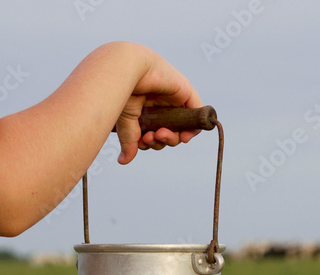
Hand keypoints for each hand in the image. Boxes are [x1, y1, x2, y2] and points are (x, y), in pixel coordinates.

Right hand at [115, 47, 202, 164]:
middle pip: (168, 135)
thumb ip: (129, 141)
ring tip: (162, 135)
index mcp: (145, 111)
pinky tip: (184, 137)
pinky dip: (192, 130)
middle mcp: (161, 107)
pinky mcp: (186, 94)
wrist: (130, 68)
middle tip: (152, 138)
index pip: (153, 135)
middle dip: (161, 141)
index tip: (143, 142)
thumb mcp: (126, 121)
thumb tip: (124, 161)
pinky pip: (196, 117)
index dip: (150, 143)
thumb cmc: (123, 89)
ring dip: (173, 139)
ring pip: (181, 130)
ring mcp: (174, 101)